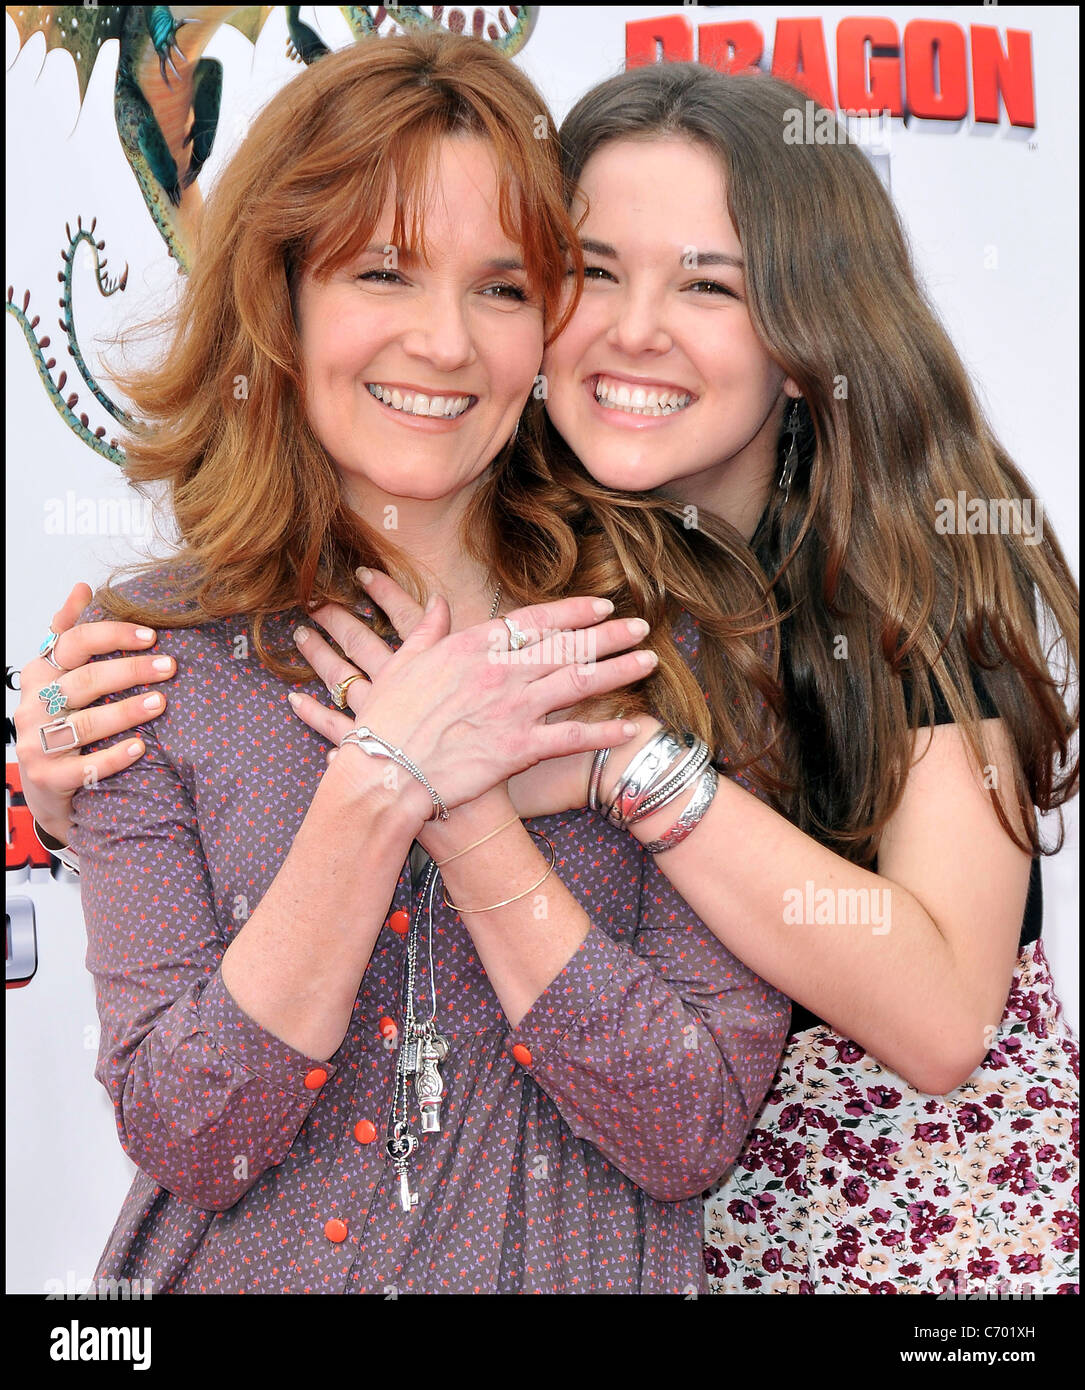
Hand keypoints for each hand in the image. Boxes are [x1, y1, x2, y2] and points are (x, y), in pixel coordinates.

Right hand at [12, 583, 175, 842]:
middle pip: (85, 680)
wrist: (46, 786)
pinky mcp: (49, 777)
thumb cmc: (59, 721)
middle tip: (170, 665)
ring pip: (86, 723)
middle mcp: (34, 706)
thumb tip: (83, 586)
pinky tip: (141, 747)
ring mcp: (38, 743)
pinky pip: (86, 766)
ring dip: (126, 711)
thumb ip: (68, 632)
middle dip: (131, 670)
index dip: (112, 635)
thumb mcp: (59, 676)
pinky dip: (115, 756)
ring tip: (161, 702)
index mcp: (40, 675)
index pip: (73, 643)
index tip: (152, 634)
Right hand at [288, 568, 654, 814]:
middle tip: (641, 627)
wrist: (384, 769)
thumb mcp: (403, 661)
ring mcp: (513, 709)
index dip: (573, 612)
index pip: (536, 621)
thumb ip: (428, 630)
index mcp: (474, 646)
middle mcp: (501, 671)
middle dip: (609, 635)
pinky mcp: (518, 749)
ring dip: (618, 670)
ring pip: (579, 682)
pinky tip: (631, 727)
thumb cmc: (386, 717)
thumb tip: (440, 605)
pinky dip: (604, 732)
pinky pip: (571, 737)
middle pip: (568, 646)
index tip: (601, 605)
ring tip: (648, 661)